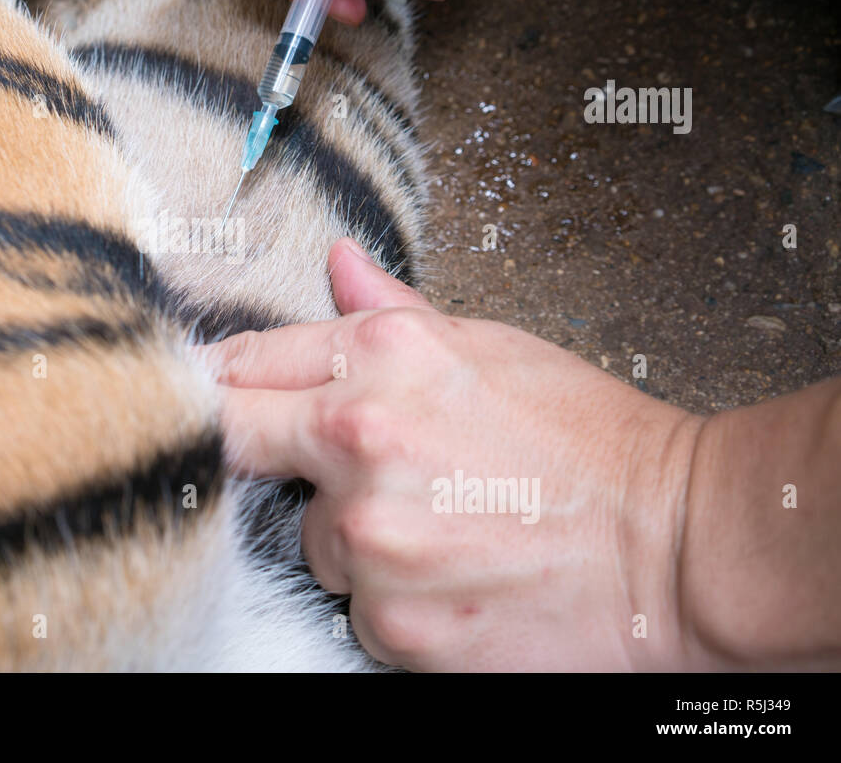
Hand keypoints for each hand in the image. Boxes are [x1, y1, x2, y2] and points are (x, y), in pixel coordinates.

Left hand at [204, 238, 706, 669]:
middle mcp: (362, 442)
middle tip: (349, 468)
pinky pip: (355, 608)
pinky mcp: (393, 624)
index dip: (221, 381)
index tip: (210, 393)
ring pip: (314, 541)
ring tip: (441, 525)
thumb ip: (389, 310)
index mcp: (381, 359)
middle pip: (245, 452)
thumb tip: (338, 261)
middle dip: (275, 457)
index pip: (245, 363)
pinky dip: (394, 599)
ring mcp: (373, 540)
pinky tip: (455, 575)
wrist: (675, 545)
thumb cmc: (589, 441)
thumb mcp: (489, 346)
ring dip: (355, 538)